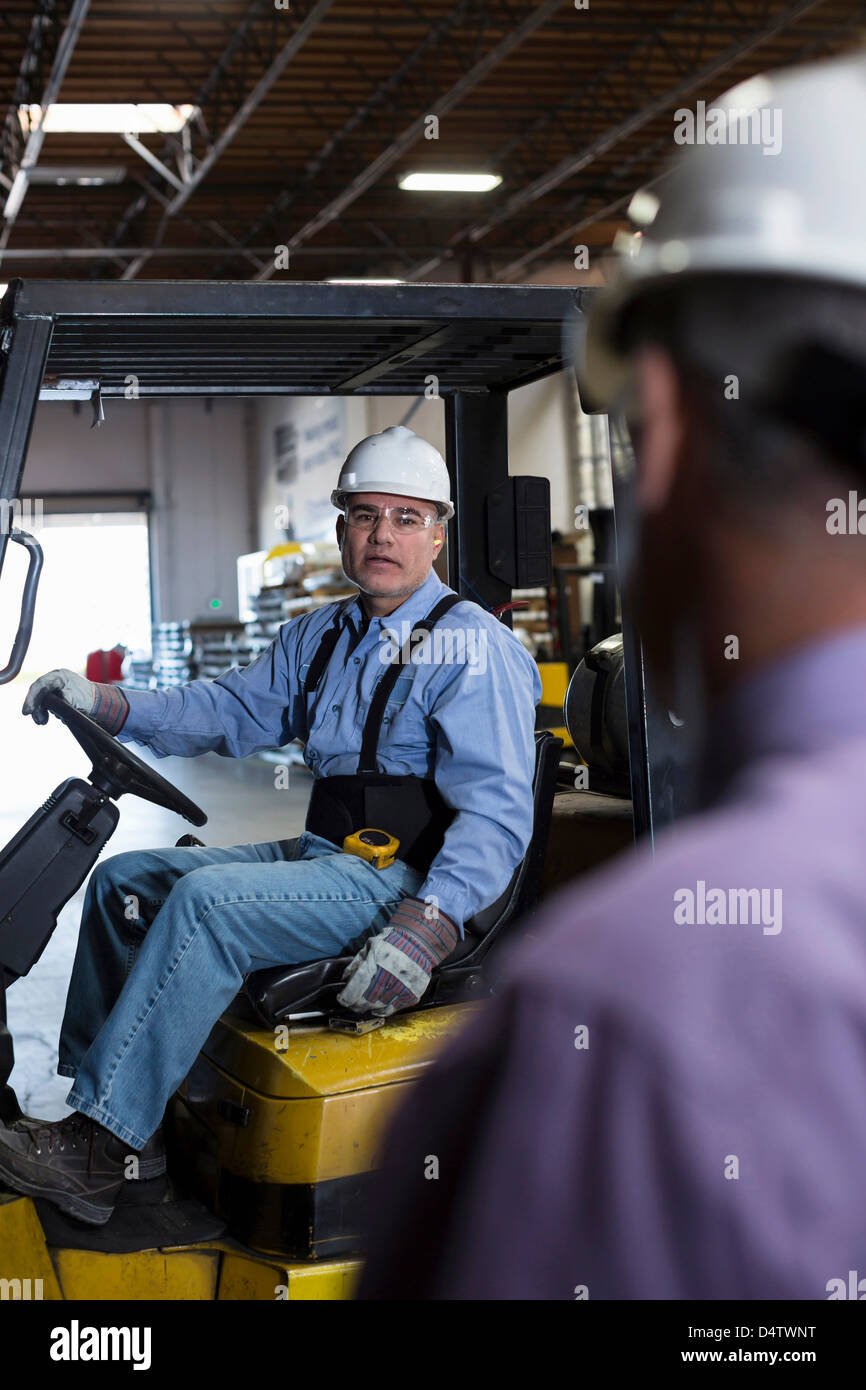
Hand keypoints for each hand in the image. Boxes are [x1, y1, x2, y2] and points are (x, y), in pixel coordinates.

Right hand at [22, 668, 128, 733]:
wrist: (96, 701)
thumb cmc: (88, 697)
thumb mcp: (77, 697)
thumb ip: (65, 699)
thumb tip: (56, 705)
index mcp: (59, 676)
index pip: (41, 685)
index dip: (32, 698)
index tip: (28, 711)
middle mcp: (53, 680)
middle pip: (38, 693)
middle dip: (35, 708)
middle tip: (39, 721)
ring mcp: (53, 688)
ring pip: (40, 700)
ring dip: (39, 712)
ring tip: (42, 722)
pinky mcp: (53, 696)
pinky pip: (44, 704)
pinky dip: (43, 712)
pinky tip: (45, 720)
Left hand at [336, 896, 458, 1017]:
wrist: (419, 943)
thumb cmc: (393, 943)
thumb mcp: (370, 946)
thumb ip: (356, 963)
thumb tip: (345, 978)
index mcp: (375, 966)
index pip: (354, 990)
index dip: (345, 998)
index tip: (342, 999)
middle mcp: (388, 979)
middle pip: (364, 1002)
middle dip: (355, 1004)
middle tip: (351, 1003)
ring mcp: (401, 989)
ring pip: (377, 1008)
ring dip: (368, 1008)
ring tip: (364, 1004)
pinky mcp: (410, 995)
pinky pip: (392, 1010)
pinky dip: (382, 1011)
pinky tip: (377, 1008)